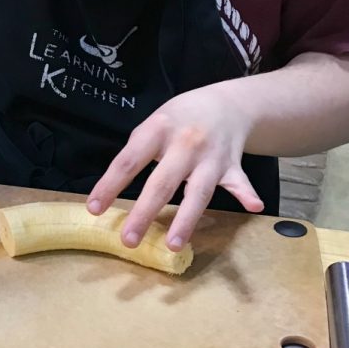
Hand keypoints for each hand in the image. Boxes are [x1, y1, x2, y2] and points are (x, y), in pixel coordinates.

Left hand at [87, 85, 263, 250]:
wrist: (225, 103)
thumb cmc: (179, 119)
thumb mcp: (152, 124)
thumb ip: (136, 152)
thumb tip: (113, 188)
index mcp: (158, 129)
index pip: (129, 161)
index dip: (110, 185)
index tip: (95, 209)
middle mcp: (184, 143)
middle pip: (163, 182)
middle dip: (145, 212)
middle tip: (128, 239)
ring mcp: (211, 156)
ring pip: (199, 191)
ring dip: (188, 218)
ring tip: (174, 244)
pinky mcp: (232, 165)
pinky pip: (239, 181)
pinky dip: (247, 193)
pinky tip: (253, 206)